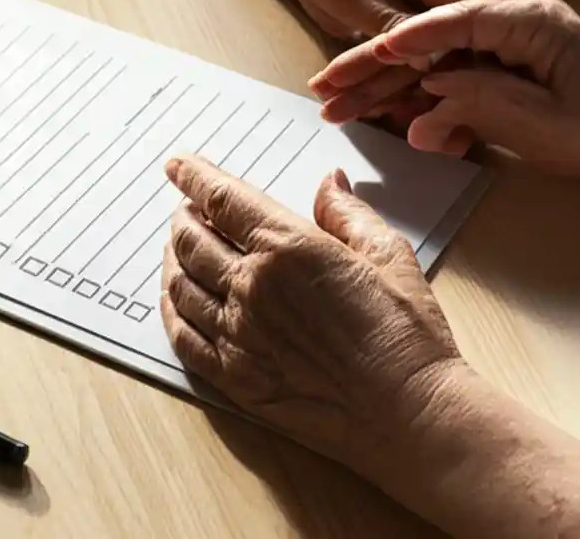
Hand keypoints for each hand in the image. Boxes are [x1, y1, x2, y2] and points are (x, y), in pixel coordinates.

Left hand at [160, 154, 462, 480]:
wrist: (409, 413)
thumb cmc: (406, 336)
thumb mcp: (388, 254)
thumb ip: (348, 213)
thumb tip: (329, 183)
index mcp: (288, 249)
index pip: (221, 199)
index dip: (193, 177)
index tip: (178, 165)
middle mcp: (251, 287)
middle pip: (192, 240)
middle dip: (184, 218)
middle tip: (186, 211)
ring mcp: (237, 335)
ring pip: (180, 285)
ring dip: (172, 259)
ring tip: (178, 249)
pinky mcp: (234, 379)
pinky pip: (182, 337)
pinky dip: (170, 311)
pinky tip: (174, 300)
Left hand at [268, 0, 483, 133]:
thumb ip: (385, 21)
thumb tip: (426, 59)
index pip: (468, 17)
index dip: (467, 57)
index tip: (451, 97)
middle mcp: (432, 1)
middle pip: (445, 51)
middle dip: (420, 89)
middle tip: (393, 120)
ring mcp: (418, 24)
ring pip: (416, 69)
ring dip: (387, 97)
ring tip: (353, 117)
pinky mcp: (400, 42)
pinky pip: (398, 72)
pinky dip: (378, 93)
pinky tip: (358, 113)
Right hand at [309, 0, 579, 179]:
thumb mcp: (543, 121)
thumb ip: (482, 102)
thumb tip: (427, 100)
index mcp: (527, 23)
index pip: (452, 22)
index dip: (408, 41)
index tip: (370, 53)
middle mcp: (509, 27)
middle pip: (427, 44)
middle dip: (373, 68)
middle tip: (326, 87)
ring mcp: (501, 51)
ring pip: (429, 68)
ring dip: (383, 90)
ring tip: (336, 107)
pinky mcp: (499, 75)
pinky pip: (450, 87)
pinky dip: (420, 108)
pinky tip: (389, 124)